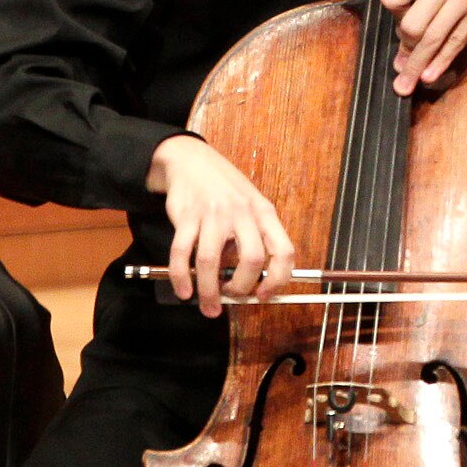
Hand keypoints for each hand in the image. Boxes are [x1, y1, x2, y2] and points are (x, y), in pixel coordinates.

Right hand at [146, 134, 294, 315]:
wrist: (191, 161)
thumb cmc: (225, 190)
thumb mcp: (251, 206)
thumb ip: (256, 237)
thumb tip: (255, 282)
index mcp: (264, 213)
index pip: (284, 251)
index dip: (279, 279)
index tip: (265, 295)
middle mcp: (242, 213)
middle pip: (251, 259)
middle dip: (241, 288)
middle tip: (232, 297)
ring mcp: (213, 214)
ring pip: (212, 261)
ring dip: (209, 291)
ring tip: (207, 305)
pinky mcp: (186, 216)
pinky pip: (182, 253)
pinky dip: (181, 278)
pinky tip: (184, 290)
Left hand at [378, 0, 466, 94]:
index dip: (392, 14)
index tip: (399, 20)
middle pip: (410, 24)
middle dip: (405, 46)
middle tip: (404, 59)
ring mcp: (463, 0)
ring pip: (432, 39)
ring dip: (416, 65)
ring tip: (405, 85)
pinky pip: (457, 41)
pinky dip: (442, 61)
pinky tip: (431, 75)